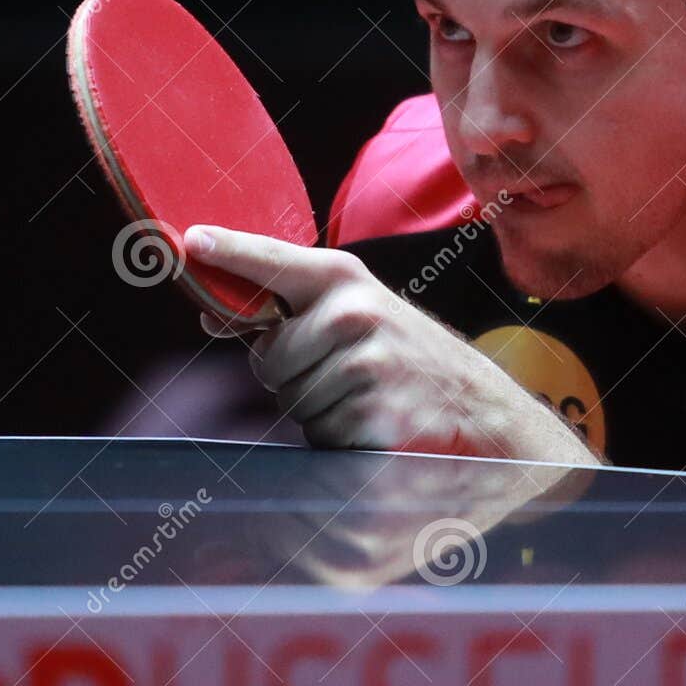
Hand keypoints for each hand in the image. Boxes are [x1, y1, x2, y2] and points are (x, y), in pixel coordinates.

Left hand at [189, 226, 600, 464]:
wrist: (494, 420)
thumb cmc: (418, 368)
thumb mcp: (365, 318)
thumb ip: (295, 311)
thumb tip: (213, 314)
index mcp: (347, 281)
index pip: (272, 262)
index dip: (229, 253)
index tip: (191, 241)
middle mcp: (354, 314)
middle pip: (268, 360)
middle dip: (296, 379)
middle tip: (355, 379)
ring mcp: (366, 365)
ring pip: (293, 404)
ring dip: (322, 415)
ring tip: (375, 405)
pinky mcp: (376, 417)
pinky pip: (319, 438)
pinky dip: (342, 444)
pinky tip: (383, 433)